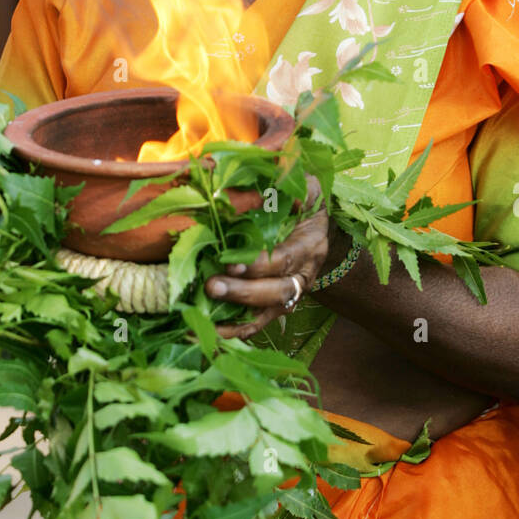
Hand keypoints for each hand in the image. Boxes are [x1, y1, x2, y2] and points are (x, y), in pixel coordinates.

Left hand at [205, 178, 328, 338]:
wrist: (312, 222)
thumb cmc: (302, 202)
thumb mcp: (305, 188)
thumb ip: (293, 187)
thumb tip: (267, 186)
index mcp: (311, 245)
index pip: (286, 259)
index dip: (260, 264)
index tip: (231, 263)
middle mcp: (305, 274)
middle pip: (279, 291)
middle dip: (244, 292)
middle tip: (212, 286)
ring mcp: (293, 293)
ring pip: (268, 312)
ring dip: (237, 316)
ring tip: (206, 318)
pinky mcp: (277, 305)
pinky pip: (259, 323)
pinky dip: (236, 331)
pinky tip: (211, 332)